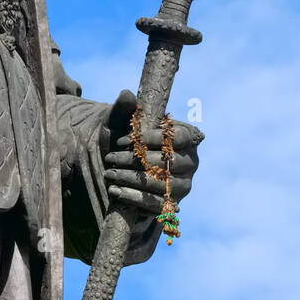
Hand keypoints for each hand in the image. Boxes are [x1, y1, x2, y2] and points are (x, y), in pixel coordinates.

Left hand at [100, 89, 202, 216]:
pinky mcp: (173, 204)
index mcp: (187, 137)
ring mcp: (184, 185)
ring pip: (160, 182)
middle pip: (167, 161)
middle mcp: (191, 161)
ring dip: (131, 178)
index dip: (150, 139)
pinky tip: (115, 190)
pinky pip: (156, 203)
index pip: (178, 137)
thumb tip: (127, 95)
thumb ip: (123, 110)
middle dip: (135, 160)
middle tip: (110, 158)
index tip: (122, 141)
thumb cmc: (121, 142)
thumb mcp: (118, 125)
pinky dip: (133, 196)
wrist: (118, 170)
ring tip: (109, 173)